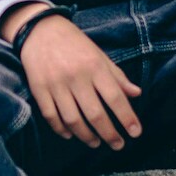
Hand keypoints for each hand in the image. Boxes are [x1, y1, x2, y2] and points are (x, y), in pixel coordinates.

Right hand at [11, 12, 141, 149]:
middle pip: (95, 114)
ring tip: (95, 143)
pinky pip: (50, 116)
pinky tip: (70, 135)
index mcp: (94, 66)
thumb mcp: (99, 54)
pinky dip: (61, 129)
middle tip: (117, 145)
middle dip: (109, 134)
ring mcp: (55, 84)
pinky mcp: (38, 88)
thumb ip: (117, 76)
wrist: (39, 29)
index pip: (115, 98)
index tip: (135, 133)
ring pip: (73, 119)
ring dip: (86, 136)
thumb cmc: (74, 43)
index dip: (127, 118)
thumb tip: (137, 94)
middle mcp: (75, 76)